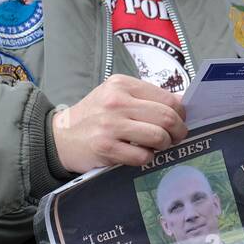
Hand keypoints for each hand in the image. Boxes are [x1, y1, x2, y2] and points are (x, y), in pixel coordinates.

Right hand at [51, 74, 187, 172]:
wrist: (60, 137)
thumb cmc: (94, 116)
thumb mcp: (117, 96)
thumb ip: (147, 97)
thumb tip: (183, 102)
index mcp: (122, 84)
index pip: (168, 98)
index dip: (181, 113)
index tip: (179, 121)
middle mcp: (116, 102)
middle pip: (167, 117)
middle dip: (178, 131)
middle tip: (174, 137)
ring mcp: (110, 125)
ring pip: (158, 136)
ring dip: (164, 145)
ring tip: (157, 146)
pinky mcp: (106, 148)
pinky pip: (143, 156)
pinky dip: (147, 158)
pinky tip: (138, 154)